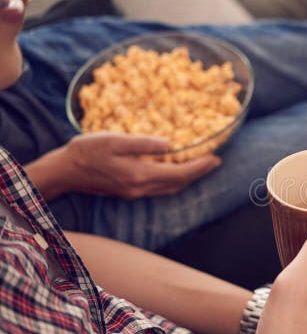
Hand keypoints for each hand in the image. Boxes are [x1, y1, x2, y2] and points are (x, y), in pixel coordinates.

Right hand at [60, 132, 220, 198]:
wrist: (64, 171)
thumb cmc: (86, 151)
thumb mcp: (114, 140)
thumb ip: (143, 143)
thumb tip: (169, 144)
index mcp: (139, 175)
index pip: (179, 174)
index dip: (200, 167)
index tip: (216, 158)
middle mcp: (140, 188)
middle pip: (178, 184)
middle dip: (199, 173)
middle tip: (215, 161)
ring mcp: (134, 193)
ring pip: (170, 188)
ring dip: (187, 178)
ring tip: (201, 165)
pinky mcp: (129, 193)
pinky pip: (159, 189)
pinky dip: (173, 180)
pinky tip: (176, 171)